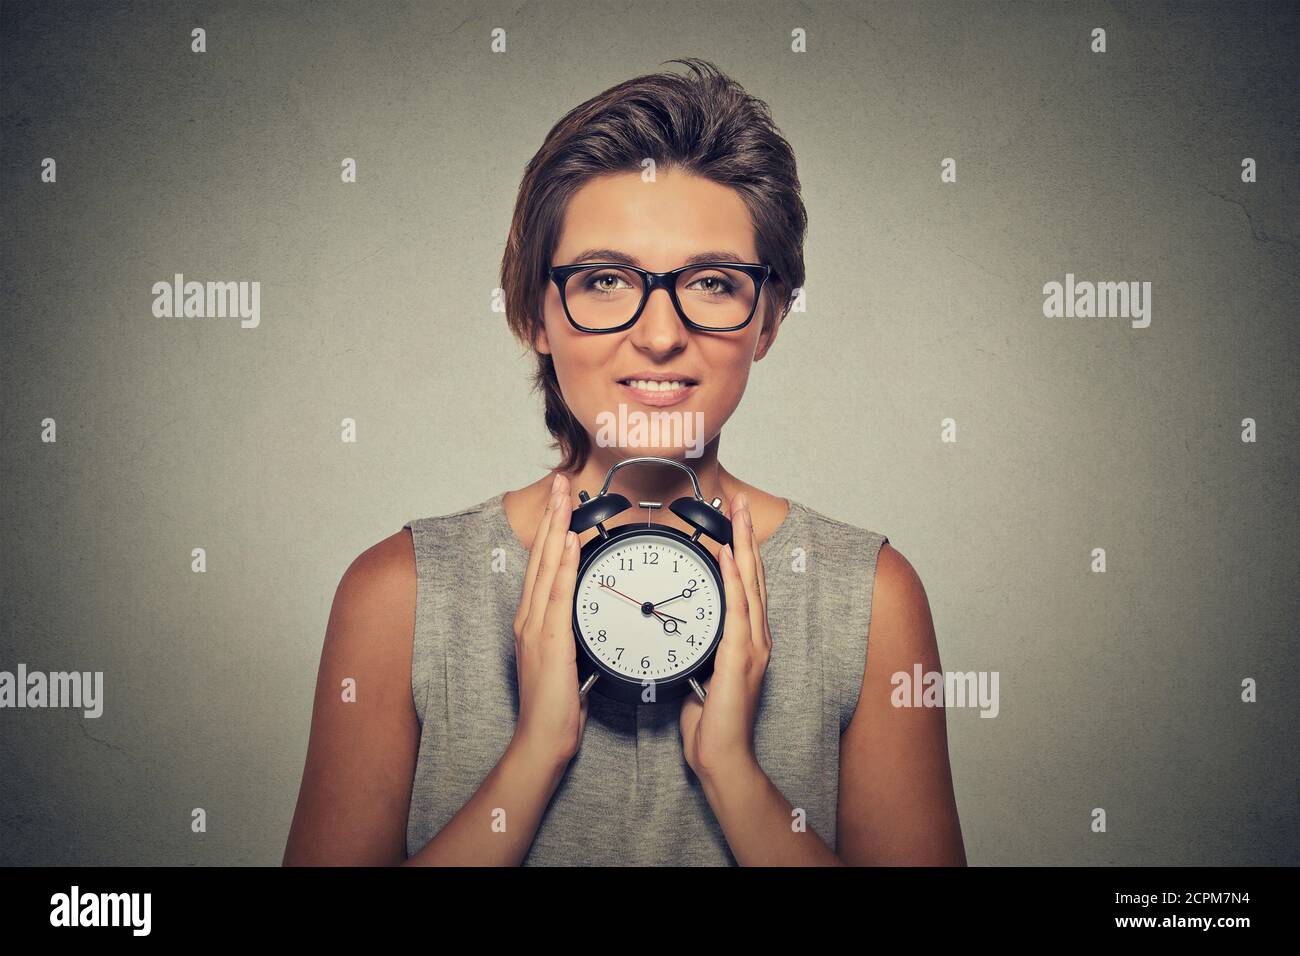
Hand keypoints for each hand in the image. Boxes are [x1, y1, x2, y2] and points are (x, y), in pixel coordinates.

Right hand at [510, 474, 588, 770]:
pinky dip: (564, 565)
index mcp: (535, 620)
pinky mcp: (549, 640)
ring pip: (548, 567)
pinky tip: (570, 542)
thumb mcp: (566, 656)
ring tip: (565, 498)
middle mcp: (530, 617)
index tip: (563, 501)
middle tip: (561, 483)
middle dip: (552, 516)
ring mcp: (536, 626)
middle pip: (543, 556)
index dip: (553, 530)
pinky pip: (558, 594)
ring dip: (557, 528)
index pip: (545, 565)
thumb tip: (587, 610)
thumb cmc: (557, 705)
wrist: (544, 737)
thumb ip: (571, 629)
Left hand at [679, 491, 770, 780]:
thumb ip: (700, 645)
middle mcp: (755, 637)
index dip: (740, 550)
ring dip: (743, 547)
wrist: (720, 754)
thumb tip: (682, 627)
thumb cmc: (710, 721)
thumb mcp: (701, 670)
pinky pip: (738, 610)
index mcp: (745, 639)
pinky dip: (733, 581)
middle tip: (741, 502)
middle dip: (747, 536)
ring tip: (739, 516)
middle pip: (752, 575)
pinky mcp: (741, 657)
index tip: (733, 521)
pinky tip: (728, 558)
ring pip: (749, 585)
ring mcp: (752, 646)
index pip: (744, 584)